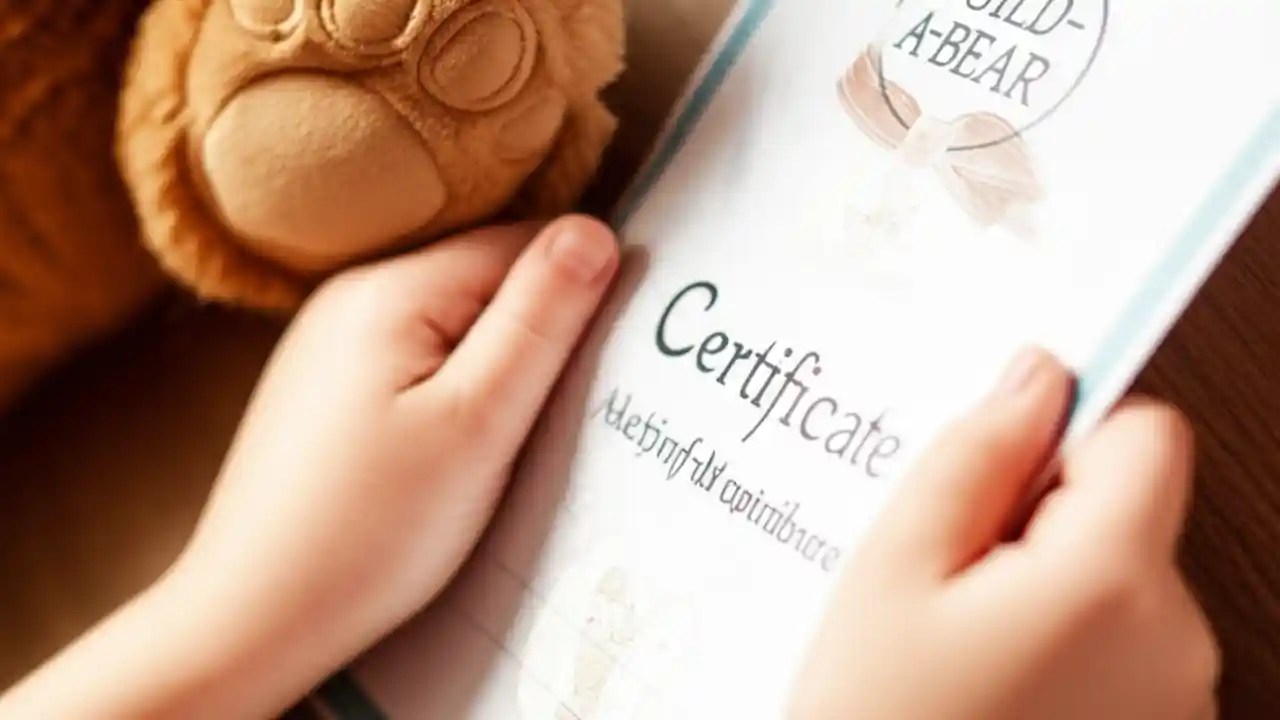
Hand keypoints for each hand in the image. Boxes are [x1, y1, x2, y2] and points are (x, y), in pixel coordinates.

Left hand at [1, 216, 619, 718]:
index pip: (521, 246)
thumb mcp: (478, 422)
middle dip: (531, 337)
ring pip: (452, 326)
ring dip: (492, 370)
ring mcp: (329, 344)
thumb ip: (539, 320)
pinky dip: (448, 395)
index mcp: (391, 290)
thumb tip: (594, 231)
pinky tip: (445, 453)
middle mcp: (351, 298)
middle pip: (484, 282)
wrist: (253, 618)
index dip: (573, 296)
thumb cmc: (371, 528)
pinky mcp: (323, 390)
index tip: (596, 365)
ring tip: (494, 445)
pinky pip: (413, 363)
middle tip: (543, 419)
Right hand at [791, 349, 1219, 719]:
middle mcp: (1173, 640)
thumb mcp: (893, 572)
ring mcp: (1173, 697)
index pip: (1144, 432)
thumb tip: (1034, 378)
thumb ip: (971, 458)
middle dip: (1039, 516)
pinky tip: (986, 677)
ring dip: (1044, 581)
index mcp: (1110, 583)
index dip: (1069, 426)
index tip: (1011, 440)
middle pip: (1128, 506)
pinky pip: (1119, 640)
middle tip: (947, 572)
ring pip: (1118, 575)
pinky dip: (1061, 638)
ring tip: (956, 638)